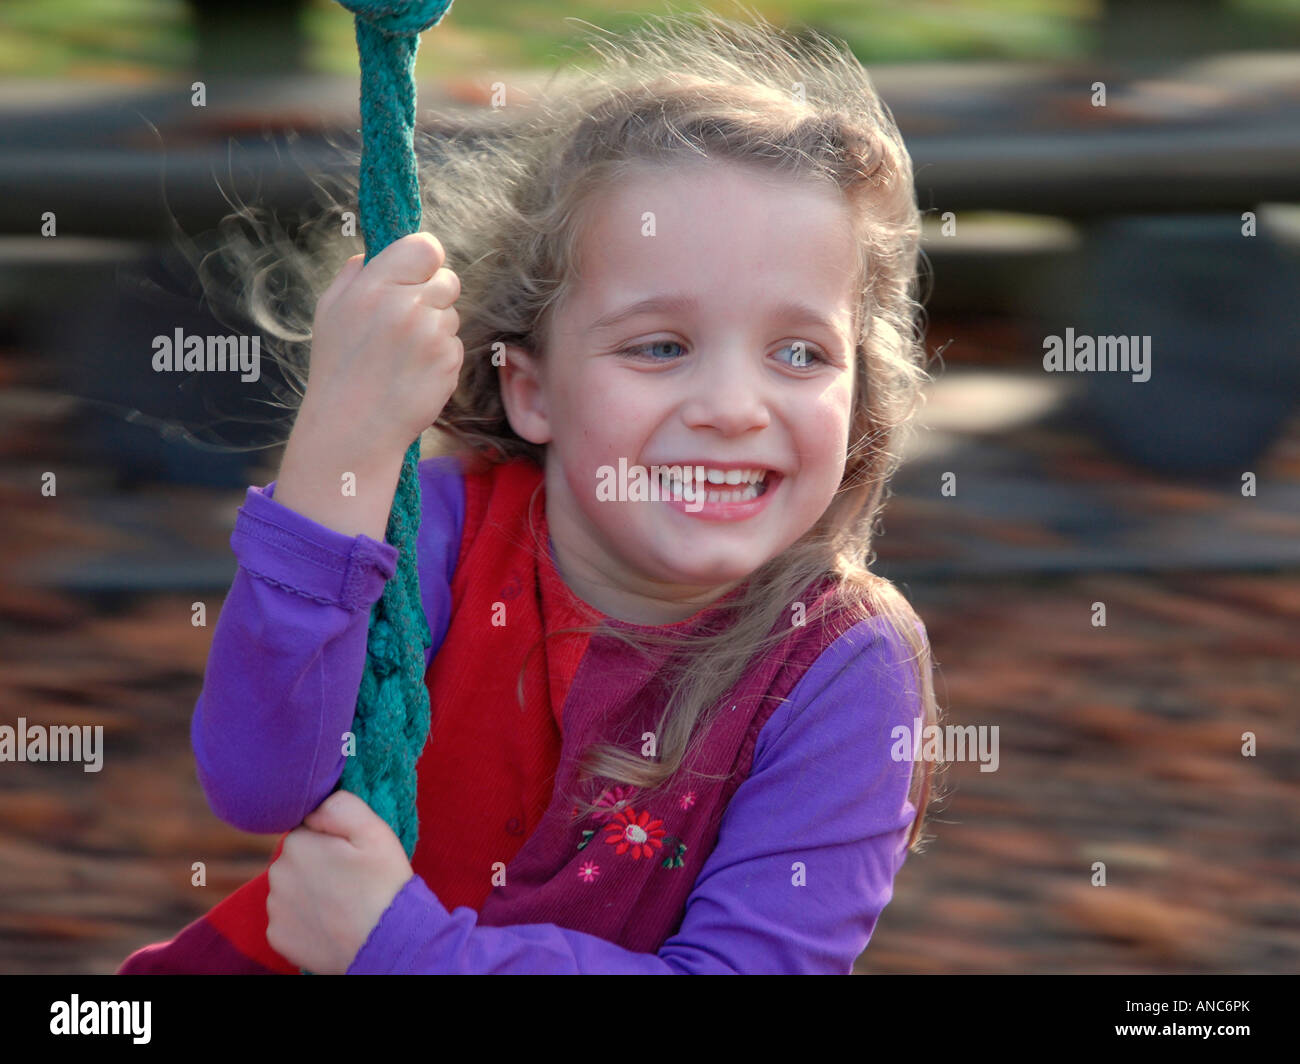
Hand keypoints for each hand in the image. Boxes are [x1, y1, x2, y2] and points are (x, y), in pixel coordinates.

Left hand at [266, 790, 413, 973]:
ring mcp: (275, 908)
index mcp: (297, 842)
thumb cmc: (383, 885)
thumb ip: (341, 805)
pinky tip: (331, 922)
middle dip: (318, 863)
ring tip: (343, 902)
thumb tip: (315, 805)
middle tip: (350, 878)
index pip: (308, 829)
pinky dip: (306, 919)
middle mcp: (276, 873)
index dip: (332, 839)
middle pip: (297, 858)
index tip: (352, 855)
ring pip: (292, 887)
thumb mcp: (374, 831)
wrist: (384, 945)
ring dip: (311, 891)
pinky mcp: (277, 937)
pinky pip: (289, 918)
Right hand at [305, 232, 463, 456]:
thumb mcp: (330, 312)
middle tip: (407, 323)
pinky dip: (441, 357)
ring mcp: (431, 334)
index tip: (418, 274)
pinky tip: (415, 374)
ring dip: (436, 329)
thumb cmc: (339, 369)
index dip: (426, 260)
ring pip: (452, 314)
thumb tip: (372, 254)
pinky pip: (456, 345)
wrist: (353, 428)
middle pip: (448, 280)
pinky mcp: (448, 360)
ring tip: (404, 356)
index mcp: (374, 286)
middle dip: (433, 296)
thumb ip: (354, 274)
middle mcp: (406, 305)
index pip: (426, 247)